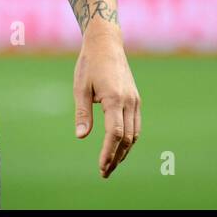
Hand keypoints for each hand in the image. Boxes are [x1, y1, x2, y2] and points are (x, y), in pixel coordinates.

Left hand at [72, 26, 140, 177]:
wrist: (106, 43)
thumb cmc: (89, 64)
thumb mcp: (80, 88)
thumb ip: (82, 113)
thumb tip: (81, 136)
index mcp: (114, 99)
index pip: (114, 134)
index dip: (108, 153)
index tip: (101, 167)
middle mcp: (129, 101)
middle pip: (126, 138)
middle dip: (116, 157)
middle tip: (104, 173)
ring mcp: (134, 100)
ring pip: (134, 134)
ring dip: (124, 151)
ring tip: (112, 165)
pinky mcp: (135, 98)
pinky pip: (135, 125)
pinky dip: (129, 139)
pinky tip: (120, 147)